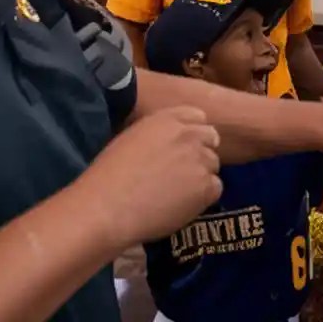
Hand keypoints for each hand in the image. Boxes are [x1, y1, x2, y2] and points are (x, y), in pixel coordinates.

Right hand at [76, 106, 221, 249]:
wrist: (107, 206)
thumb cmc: (108, 176)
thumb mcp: (131, 139)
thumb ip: (158, 135)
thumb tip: (170, 145)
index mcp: (167, 119)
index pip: (198, 117)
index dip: (193, 133)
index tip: (185, 147)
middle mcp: (189, 134)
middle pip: (211, 139)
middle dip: (201, 152)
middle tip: (184, 172)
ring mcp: (200, 159)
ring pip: (213, 165)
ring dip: (200, 176)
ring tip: (177, 192)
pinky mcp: (206, 186)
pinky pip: (215, 188)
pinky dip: (203, 197)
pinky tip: (181, 205)